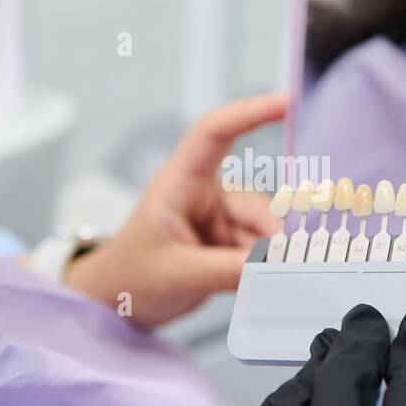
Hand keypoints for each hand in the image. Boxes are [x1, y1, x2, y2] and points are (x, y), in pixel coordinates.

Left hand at [64, 93, 284, 326]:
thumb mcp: (178, 274)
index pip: (214, 133)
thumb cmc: (131, 276)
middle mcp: (203, 194)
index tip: (288, 102)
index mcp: (179, 184)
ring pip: (264, 230)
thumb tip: (279, 264)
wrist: (117, 304)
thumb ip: (229, 271)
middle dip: (270, 235)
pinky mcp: (228, 243)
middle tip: (281, 265)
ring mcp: (218, 219)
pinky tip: (258, 284)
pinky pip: (259, 249)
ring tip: (258, 283)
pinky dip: (263, 268)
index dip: (250, 112)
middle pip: (255, 202)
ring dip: (265, 257)